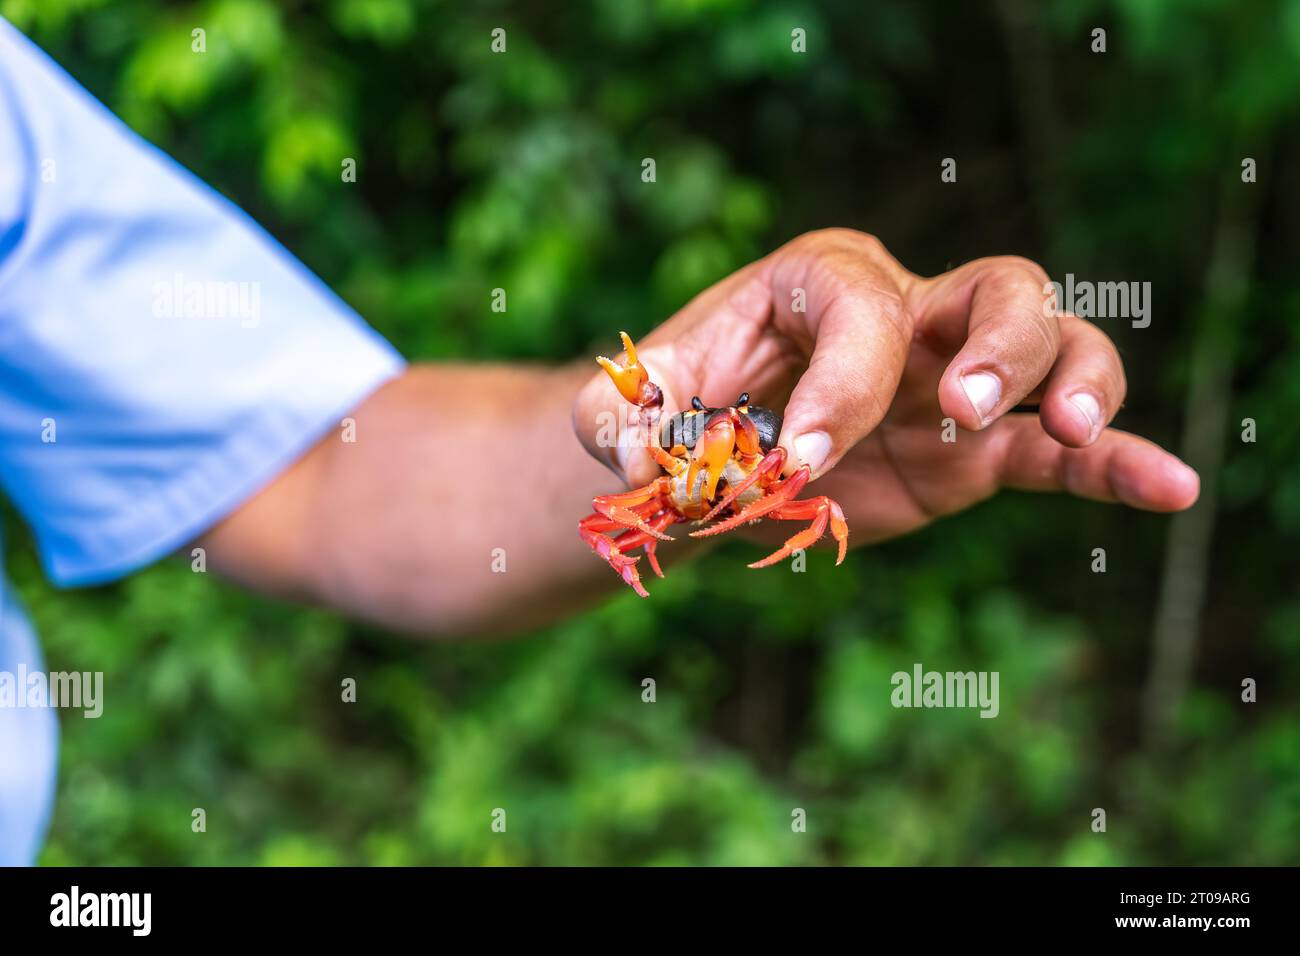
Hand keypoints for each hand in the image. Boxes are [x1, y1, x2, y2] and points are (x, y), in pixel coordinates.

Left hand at [572, 229, 1197, 548]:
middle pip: (996, 288)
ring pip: (1052, 350)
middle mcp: (904, 316)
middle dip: (991, 345)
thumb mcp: (631, 406)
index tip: (800, 459)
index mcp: (820, 283)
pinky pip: (1058, 453)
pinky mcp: (974, 453)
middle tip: (955, 408)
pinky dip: (1115, 465)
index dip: (841, 381)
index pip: (859, 308)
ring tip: (1067, 433)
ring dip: (1074, 386)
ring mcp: (950, 382)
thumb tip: (646, 460)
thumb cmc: (674, 412)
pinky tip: (1172, 487)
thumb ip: (621, 418)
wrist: (705, 460)